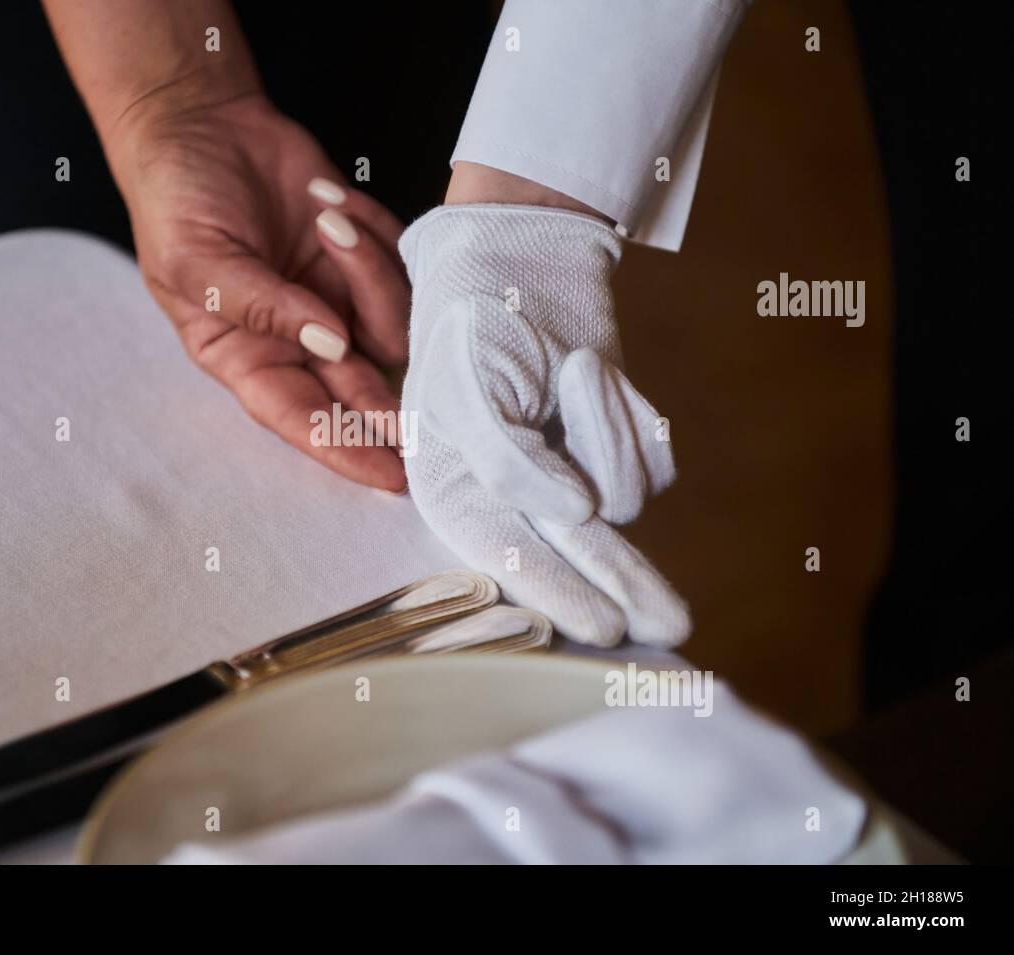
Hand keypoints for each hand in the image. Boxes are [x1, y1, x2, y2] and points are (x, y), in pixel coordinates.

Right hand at [108, 92, 411, 490]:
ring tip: (329, 220)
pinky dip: (376, 233)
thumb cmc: (176, 199)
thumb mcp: (198, 260)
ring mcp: (335, 297)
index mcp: (246, 356)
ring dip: (372, 274)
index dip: (346, 449)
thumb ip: (262, 306)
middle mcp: (298, 338)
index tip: (390, 475)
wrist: (200, 122)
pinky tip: (331, 200)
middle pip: (361, 388)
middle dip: (393, 398)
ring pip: (391, 323)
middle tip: (428, 403)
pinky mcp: (362, 256)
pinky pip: (399, 264)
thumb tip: (330, 343)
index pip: (301, 417)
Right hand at [399, 203, 689, 646]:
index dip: (558, 595)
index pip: (509, 557)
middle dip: (626, 586)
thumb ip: (509, 462)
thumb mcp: (468, 389)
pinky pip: (653, 460)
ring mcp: (571, 478)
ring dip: (610, 426)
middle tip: (671, 629)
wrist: (521, 258)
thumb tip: (577, 513)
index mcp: (458, 492)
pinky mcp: (615, 451)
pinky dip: (632, 417)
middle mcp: (515, 499)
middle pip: (583, 557)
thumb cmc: (474, 321)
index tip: (604, 628)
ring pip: (626, 495)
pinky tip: (593, 378)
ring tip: (579, 369)